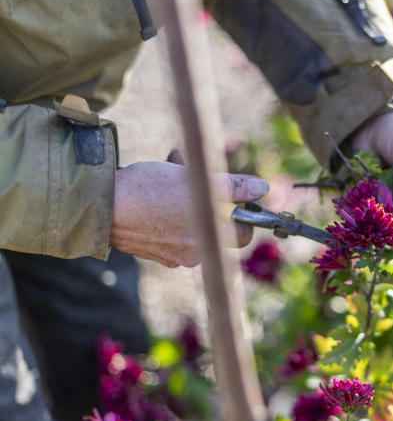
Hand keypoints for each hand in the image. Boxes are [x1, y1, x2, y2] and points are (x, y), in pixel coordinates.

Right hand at [110, 151, 268, 266]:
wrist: (100, 205)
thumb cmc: (150, 191)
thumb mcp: (198, 181)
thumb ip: (234, 187)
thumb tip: (262, 188)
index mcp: (207, 240)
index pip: (243, 235)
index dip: (243, 213)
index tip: (235, 195)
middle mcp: (192, 254)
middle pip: (212, 222)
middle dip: (207, 193)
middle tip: (193, 170)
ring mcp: (169, 254)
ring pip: (188, 220)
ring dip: (184, 194)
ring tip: (170, 166)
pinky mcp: (149, 249)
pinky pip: (168, 226)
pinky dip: (166, 207)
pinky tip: (152, 185)